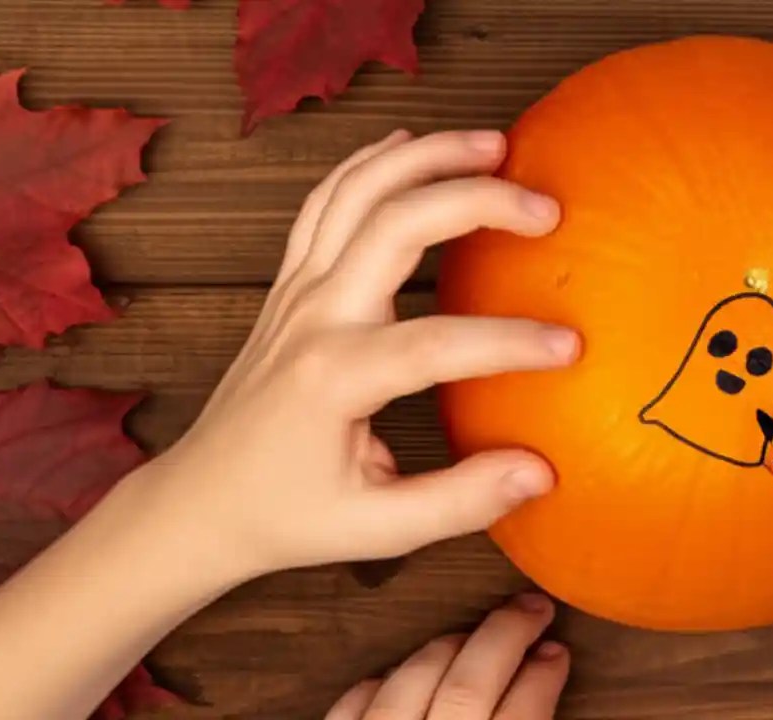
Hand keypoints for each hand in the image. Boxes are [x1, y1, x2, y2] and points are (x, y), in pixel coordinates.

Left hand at [135, 128, 579, 578]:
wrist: (200, 500)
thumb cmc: (287, 517)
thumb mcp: (374, 530)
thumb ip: (460, 501)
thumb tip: (541, 471)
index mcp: (334, 379)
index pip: (437, 343)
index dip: (510, 341)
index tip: (571, 346)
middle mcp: (312, 318)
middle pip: (394, 224)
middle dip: (475, 199)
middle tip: (544, 206)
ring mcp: (296, 291)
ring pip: (355, 190)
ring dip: (425, 156)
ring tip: (493, 143)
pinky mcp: (291, 284)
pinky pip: (326, 201)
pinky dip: (371, 163)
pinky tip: (411, 144)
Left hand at [326, 594, 568, 719]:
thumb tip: (532, 692)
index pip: (524, 713)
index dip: (544, 677)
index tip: (557, 649)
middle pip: (471, 685)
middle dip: (505, 637)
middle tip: (530, 608)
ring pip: (410, 685)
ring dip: (443, 652)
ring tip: (467, 637)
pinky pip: (352, 711)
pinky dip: (375, 689)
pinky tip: (389, 678)